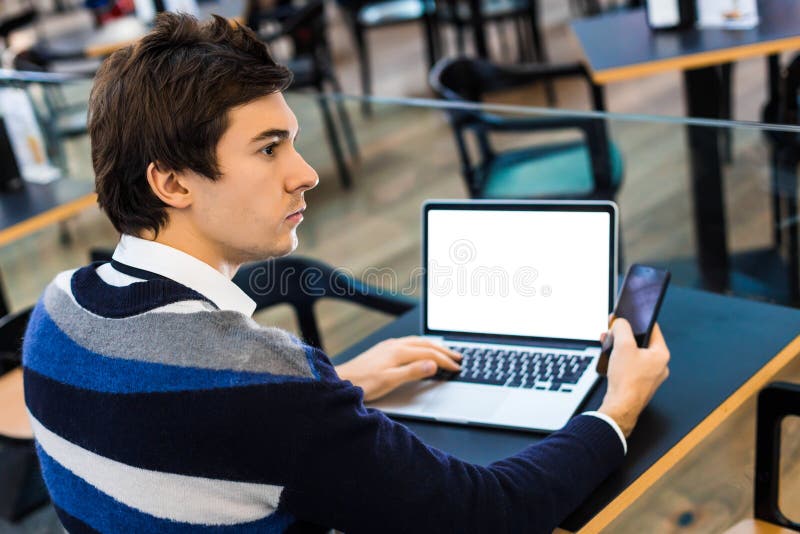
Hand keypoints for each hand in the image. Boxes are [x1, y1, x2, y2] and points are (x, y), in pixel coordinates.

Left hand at [336, 336, 461, 400]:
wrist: (339, 380)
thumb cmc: (362, 383)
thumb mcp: (390, 380)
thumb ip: (412, 372)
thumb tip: (432, 365)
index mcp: (399, 351)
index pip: (429, 354)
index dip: (445, 361)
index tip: (457, 367)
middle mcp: (394, 345)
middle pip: (425, 345)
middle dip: (443, 350)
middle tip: (458, 357)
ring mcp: (388, 346)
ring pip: (417, 342)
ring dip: (433, 346)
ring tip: (444, 351)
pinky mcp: (383, 350)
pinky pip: (408, 343)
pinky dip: (421, 346)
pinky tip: (420, 350)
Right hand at [597, 318, 669, 437]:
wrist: (620, 407)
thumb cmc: (626, 381)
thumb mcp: (622, 345)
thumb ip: (621, 328)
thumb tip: (619, 322)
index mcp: (661, 354)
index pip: (653, 328)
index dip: (638, 319)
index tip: (630, 315)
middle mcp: (659, 366)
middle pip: (641, 341)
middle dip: (624, 335)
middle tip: (614, 331)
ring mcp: (650, 376)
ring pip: (635, 354)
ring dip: (620, 347)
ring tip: (608, 345)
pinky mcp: (640, 384)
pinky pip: (631, 366)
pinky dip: (621, 360)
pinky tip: (610, 360)